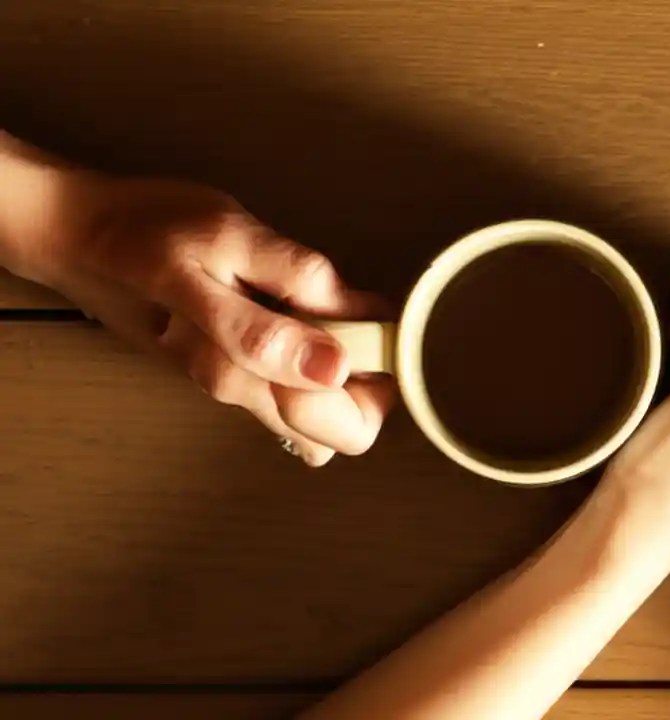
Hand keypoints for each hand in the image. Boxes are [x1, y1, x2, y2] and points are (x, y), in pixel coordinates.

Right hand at [3, 140, 395, 465]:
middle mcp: (242, 393)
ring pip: (314, 427)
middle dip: (367, 388)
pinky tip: (301, 330)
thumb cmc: (156, 230)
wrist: (83, 240)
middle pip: (341, 438)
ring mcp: (235, 395)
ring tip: (324, 319)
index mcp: (245, 362)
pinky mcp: (231, 384)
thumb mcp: (230, 232)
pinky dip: (312, 377)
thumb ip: (298, 277)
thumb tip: (364, 315)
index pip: (349, 424)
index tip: (381, 328)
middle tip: (356, 323)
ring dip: (340, 382)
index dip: (382, 381)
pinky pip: (290, 407)